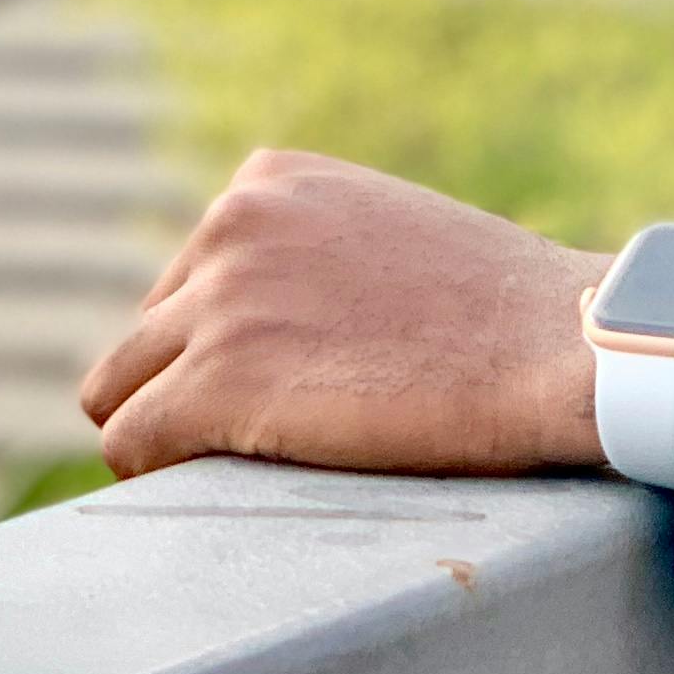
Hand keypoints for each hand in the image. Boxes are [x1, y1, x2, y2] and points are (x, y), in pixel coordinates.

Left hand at [79, 149, 610, 478]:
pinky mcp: (216, 383)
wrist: (556, 344)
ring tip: (236, 476)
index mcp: (269, 181)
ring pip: (117, 390)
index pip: (187, 277)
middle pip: (144, 334)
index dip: (222, 346)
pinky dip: (161, 477)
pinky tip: (224, 492)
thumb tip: (282, 325)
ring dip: (166, 435)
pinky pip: (131, 443)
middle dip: (184, 388)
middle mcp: (228, 224)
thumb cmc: (503, 310)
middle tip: (257, 444)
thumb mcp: (389, 233)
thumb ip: (315, 256)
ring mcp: (216, 302)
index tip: (280, 389)